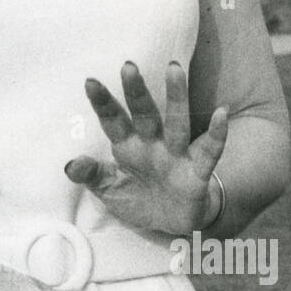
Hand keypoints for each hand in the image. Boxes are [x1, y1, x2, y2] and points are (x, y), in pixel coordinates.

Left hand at [65, 61, 226, 235]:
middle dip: (136, 91)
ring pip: (177, 122)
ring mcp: (176, 155)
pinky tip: (221, 114)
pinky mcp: (198, 172)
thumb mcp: (109, 190)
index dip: (102, 103)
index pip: (113, 121)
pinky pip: (209, 151)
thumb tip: (70, 165)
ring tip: (174, 69)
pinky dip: (216, 134)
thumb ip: (92, 176)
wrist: (170, 224)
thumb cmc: (138, 199)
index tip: (89, 81)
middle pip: (144, 113)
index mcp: (128, 146)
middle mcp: (152, 144)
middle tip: (128, 66)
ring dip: (176, 97)